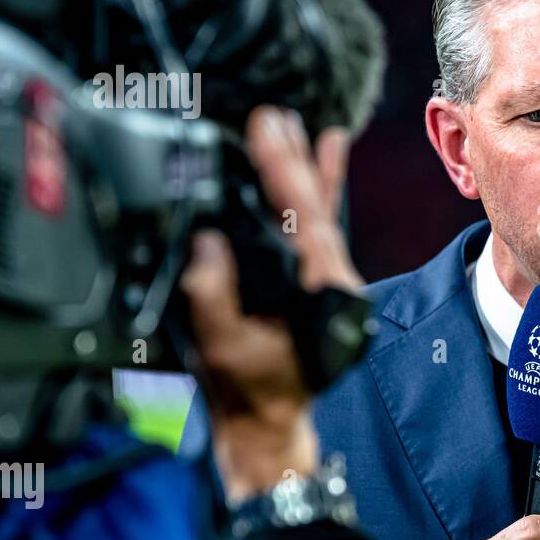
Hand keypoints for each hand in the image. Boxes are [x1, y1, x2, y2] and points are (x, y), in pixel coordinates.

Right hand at [179, 105, 361, 502]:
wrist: (265, 422)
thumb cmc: (250, 391)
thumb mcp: (225, 350)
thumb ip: (215, 300)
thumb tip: (208, 245)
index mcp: (323, 292)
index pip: (307, 221)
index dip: (287, 173)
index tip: (269, 133)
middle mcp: (331, 278)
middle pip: (316, 208)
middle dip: (294, 160)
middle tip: (274, 117)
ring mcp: (323, 276)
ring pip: (318, 212)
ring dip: (305, 168)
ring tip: (296, 125)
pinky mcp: (309, 278)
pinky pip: (313, 227)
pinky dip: (317, 189)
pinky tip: (327, 150)